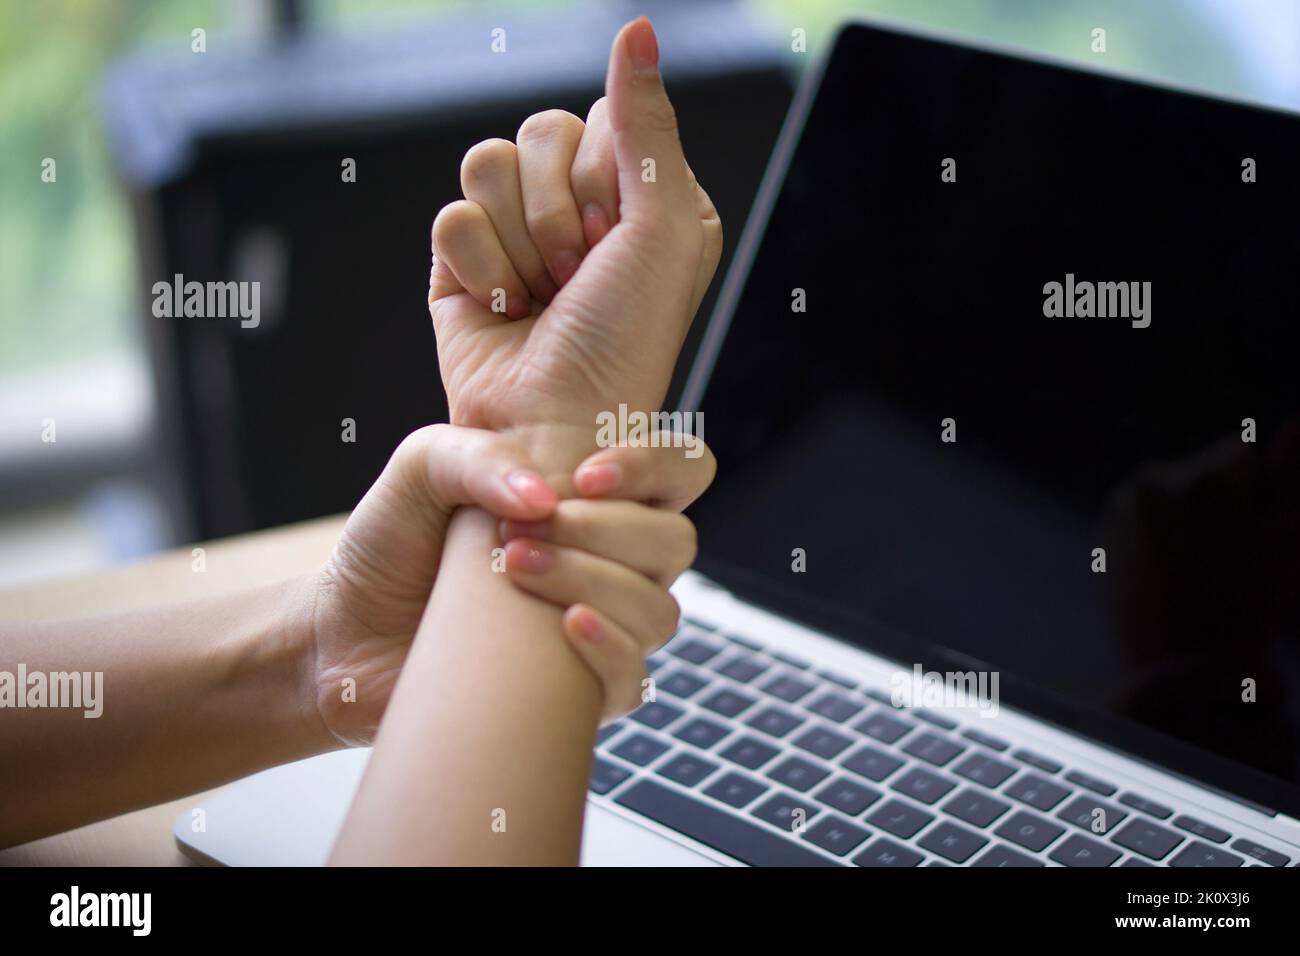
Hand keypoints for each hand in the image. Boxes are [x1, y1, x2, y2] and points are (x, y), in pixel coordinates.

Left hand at [309, 425, 714, 743]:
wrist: (345, 632)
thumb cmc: (391, 544)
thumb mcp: (421, 469)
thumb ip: (478, 455)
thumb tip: (542, 497)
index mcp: (592, 500)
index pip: (683, 471)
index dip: (656, 468)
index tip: (585, 478)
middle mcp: (611, 561)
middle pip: (675, 541)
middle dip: (607, 530)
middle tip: (521, 532)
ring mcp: (603, 627)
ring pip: (659, 610)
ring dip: (597, 584)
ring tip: (515, 569)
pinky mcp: (578, 692)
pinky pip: (634, 680)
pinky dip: (611, 652)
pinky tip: (566, 627)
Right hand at [428, 16, 722, 431]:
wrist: (554, 426)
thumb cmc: (625, 342)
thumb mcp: (660, 228)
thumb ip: (646, 123)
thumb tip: (638, 26)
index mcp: (645, 198)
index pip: (604, 117)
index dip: (601, 178)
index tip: (615, 247)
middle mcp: (583, 211)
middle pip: (540, 131)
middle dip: (557, 215)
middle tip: (577, 279)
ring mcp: (521, 235)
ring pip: (486, 164)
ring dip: (517, 245)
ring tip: (541, 299)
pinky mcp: (465, 263)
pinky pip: (449, 215)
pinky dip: (477, 270)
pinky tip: (503, 311)